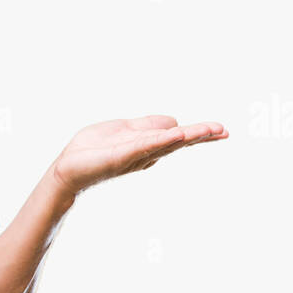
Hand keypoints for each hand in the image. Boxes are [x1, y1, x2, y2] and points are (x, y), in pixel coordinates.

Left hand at [51, 115, 226, 198]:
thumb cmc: (92, 151)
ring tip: (210, 130)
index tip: (220, 130)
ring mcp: (135, 156)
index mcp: (147, 144)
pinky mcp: (121, 157)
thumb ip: (147, 127)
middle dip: (202, 135)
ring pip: (167, 144)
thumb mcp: (124, 130)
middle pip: (179, 141)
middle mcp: (146, 153)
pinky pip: (145, 147)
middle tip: (226, 131)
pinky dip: (161, 141)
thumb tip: (174, 122)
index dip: (198, 132)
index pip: (177, 135)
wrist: (67, 169)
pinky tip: (177, 135)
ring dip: (189, 136)